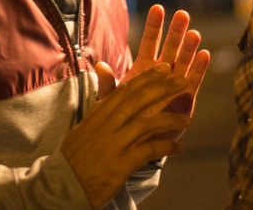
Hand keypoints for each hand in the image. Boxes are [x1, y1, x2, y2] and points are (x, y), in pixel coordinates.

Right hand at [62, 63, 191, 208]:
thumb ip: (102, 100)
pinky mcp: (121, 164)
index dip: (148, 77)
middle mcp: (107, 125)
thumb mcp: (86, 123)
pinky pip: (148, 151)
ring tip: (188, 119)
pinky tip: (178, 149)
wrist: (64, 184)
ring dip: (170, 120)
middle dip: (163, 89)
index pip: (127, 89)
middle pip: (139, 100)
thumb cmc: (77, 154)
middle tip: (182, 82)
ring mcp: (114, 144)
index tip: (165, 68)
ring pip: (147, 124)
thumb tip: (103, 68)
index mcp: (100, 113)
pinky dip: (165, 148)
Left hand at [97, 5, 210, 134]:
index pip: (149, 42)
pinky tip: (204, 55)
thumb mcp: (112, 101)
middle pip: (170, 47)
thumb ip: (107, 83)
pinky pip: (194, 80)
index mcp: (143, 68)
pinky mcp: (186, 98)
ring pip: (184, 61)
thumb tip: (98, 65)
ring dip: (189, 47)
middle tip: (182, 14)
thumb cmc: (123, 118)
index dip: (154, 26)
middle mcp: (161, 72)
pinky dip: (199, 68)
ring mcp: (175, 83)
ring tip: (194, 33)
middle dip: (175, 31)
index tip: (157, 8)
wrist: (136, 143)